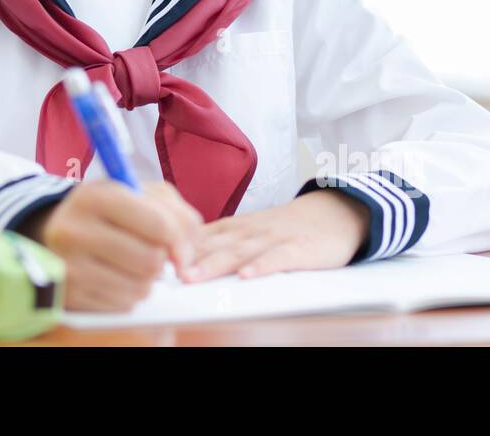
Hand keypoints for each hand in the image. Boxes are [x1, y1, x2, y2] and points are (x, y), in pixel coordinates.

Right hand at [24, 180, 202, 311]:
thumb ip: (176, 213)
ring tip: (132, 262)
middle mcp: (75, 230)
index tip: (182, 249)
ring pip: (140, 287)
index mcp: (95, 197)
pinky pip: (123, 304)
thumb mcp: (139, 193)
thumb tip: (187, 257)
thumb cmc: (108, 209)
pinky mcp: (69, 296)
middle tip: (152, 251)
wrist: (55, 228)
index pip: (158, 225)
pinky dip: (129, 293)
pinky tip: (117, 276)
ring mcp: (68, 267)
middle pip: (150, 261)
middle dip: (161, 260)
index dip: (180, 241)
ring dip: (147, 279)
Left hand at [179, 188, 369, 282]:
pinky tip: (247, 276)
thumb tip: (182, 257)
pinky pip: (279, 258)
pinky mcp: (300, 249)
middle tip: (165, 271)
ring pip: (241, 251)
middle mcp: (252, 230)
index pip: (202, 236)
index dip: (177, 247)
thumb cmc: (288, 227)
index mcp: (238, 226)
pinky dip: (262, 266)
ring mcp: (275, 238)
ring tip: (193, 276)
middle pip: (216, 244)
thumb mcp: (252, 230)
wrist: (336, 212)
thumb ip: (222, 242)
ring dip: (215, 263)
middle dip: (189, 258)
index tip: (152, 258)